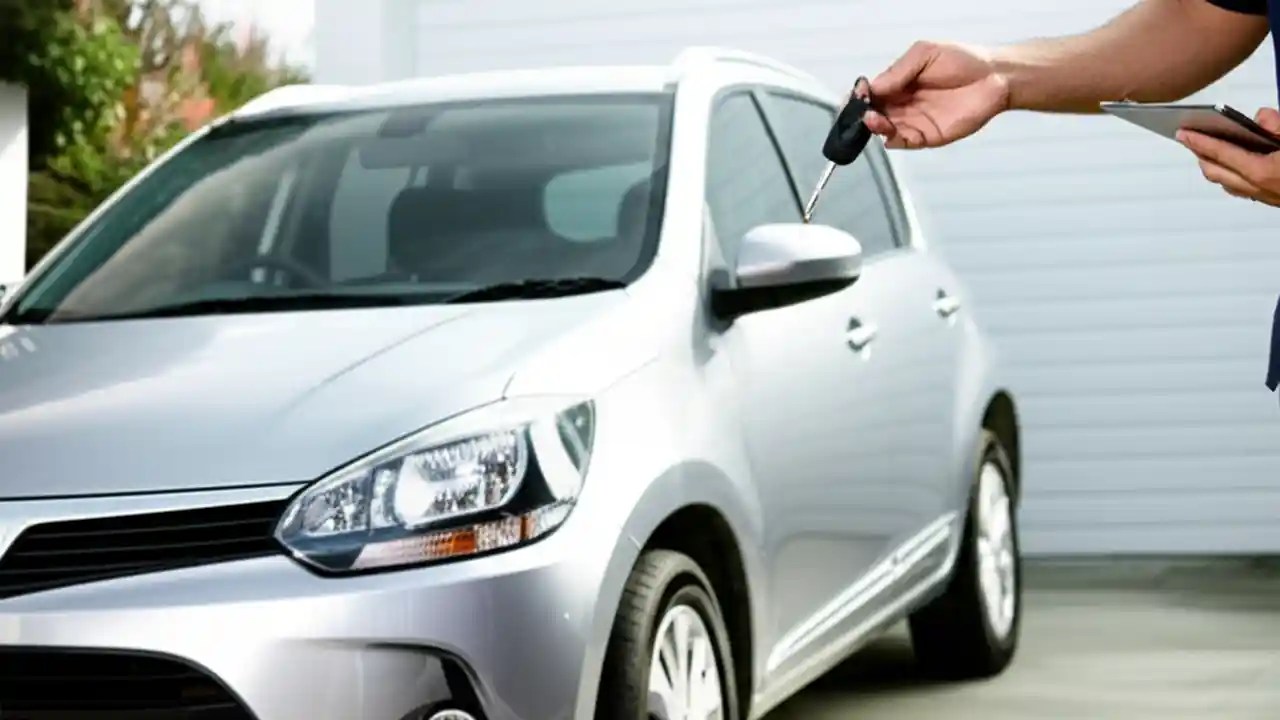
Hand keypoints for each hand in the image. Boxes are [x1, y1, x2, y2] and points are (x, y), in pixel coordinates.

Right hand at [863, 41, 1011, 149]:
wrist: (995, 77)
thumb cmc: (964, 60)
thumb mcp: (925, 54)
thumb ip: (899, 70)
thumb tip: (874, 86)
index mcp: (900, 83)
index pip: (873, 92)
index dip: (862, 95)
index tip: (858, 94)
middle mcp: (904, 104)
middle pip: (875, 113)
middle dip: (866, 114)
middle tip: (865, 112)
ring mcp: (915, 121)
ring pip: (886, 129)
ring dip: (877, 127)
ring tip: (875, 120)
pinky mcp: (928, 136)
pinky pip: (905, 142)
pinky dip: (894, 140)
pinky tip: (890, 134)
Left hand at [1177, 108, 1279, 205]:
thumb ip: (1278, 126)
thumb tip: (1260, 117)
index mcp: (1262, 172)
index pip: (1220, 153)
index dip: (1199, 142)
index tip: (1183, 133)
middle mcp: (1258, 188)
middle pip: (1215, 172)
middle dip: (1200, 155)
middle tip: (1188, 139)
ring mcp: (1264, 197)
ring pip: (1226, 183)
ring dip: (1213, 167)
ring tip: (1205, 151)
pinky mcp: (1271, 200)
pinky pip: (1240, 189)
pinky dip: (1229, 176)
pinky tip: (1231, 167)